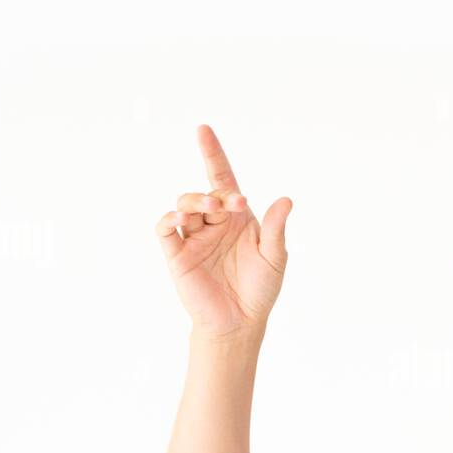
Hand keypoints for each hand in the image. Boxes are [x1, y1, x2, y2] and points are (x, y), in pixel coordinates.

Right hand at [155, 124, 292, 337]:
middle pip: (205, 191)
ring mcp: (193, 238)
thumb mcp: (274, 257)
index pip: (222, 179)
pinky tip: (181, 219)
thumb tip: (286, 199)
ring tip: (209, 209)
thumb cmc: (260, 290)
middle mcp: (213, 223)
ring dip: (195, 200)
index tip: (203, 130)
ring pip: (185, 204)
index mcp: (236, 218)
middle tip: (235, 204)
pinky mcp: (177, 255)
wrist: (240, 322)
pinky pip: (166, 229)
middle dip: (218, 193)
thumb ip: (276, 229)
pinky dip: (170, 219)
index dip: (212, 154)